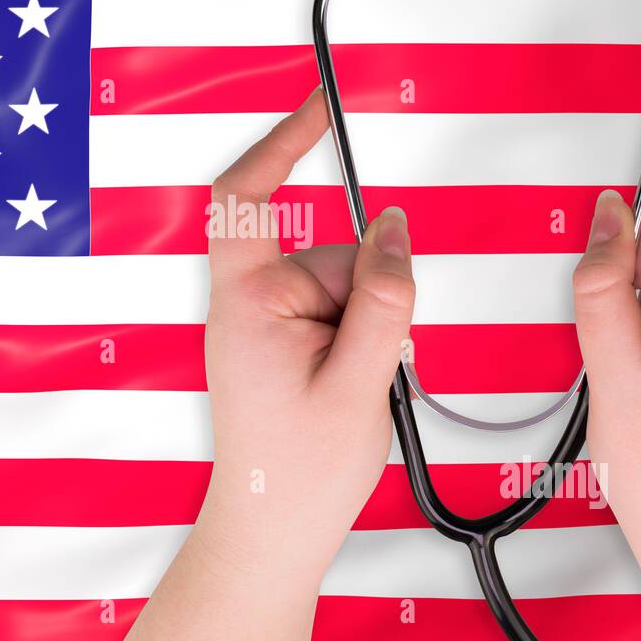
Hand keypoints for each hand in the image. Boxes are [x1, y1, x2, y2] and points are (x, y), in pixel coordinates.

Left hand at [118, 88, 414, 640]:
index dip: (280, 143)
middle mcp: (248, 307)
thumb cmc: (294, 474)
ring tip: (354, 388)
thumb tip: (393, 229)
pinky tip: (352, 385)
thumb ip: (381, 298)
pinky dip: (360, 341)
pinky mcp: (280, 345)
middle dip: (369, 297)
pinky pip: (337, 315)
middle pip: (329, 254)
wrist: (270, 533)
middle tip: (372, 359)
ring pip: (343, 287)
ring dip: (367, 327)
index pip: (247, 199)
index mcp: (247, 303)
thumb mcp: (357, 381)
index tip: (318, 107)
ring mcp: (263, 327)